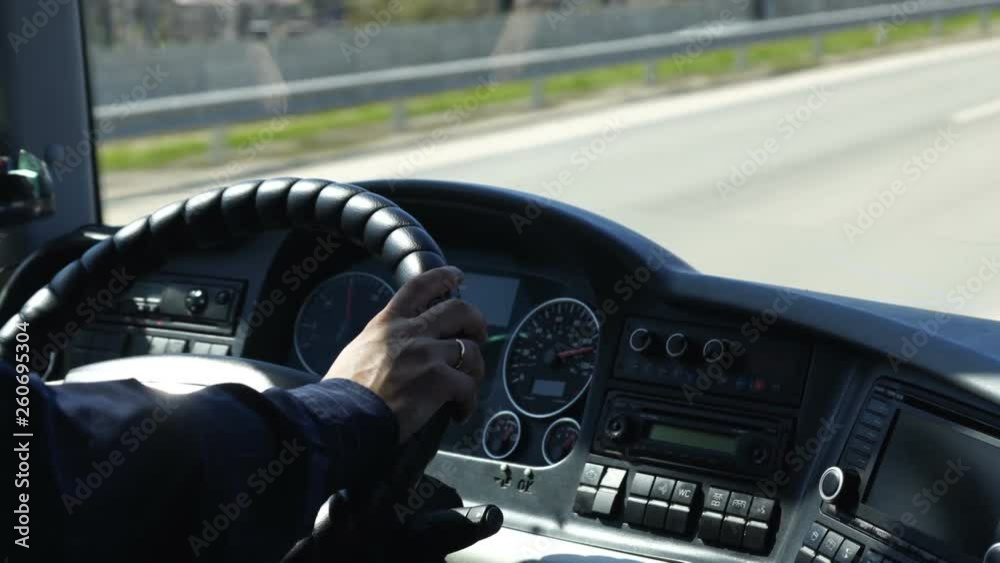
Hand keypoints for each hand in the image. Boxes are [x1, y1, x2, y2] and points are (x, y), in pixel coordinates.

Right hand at [323, 266, 486, 441]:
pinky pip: (468, 387)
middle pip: (458, 310)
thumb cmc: (344, 392)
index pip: (418, 287)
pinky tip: (459, 412)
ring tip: (467, 386)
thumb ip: (382, 344)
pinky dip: (468, 402)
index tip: (456, 276)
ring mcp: (427, 354)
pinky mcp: (439, 380)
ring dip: (474, 370)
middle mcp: (410, 333)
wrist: (343, 416)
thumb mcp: (358, 351)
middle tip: (478, 334)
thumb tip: (393, 354)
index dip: (442, 277)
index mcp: (388, 324)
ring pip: (470, 350)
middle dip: (475, 321)